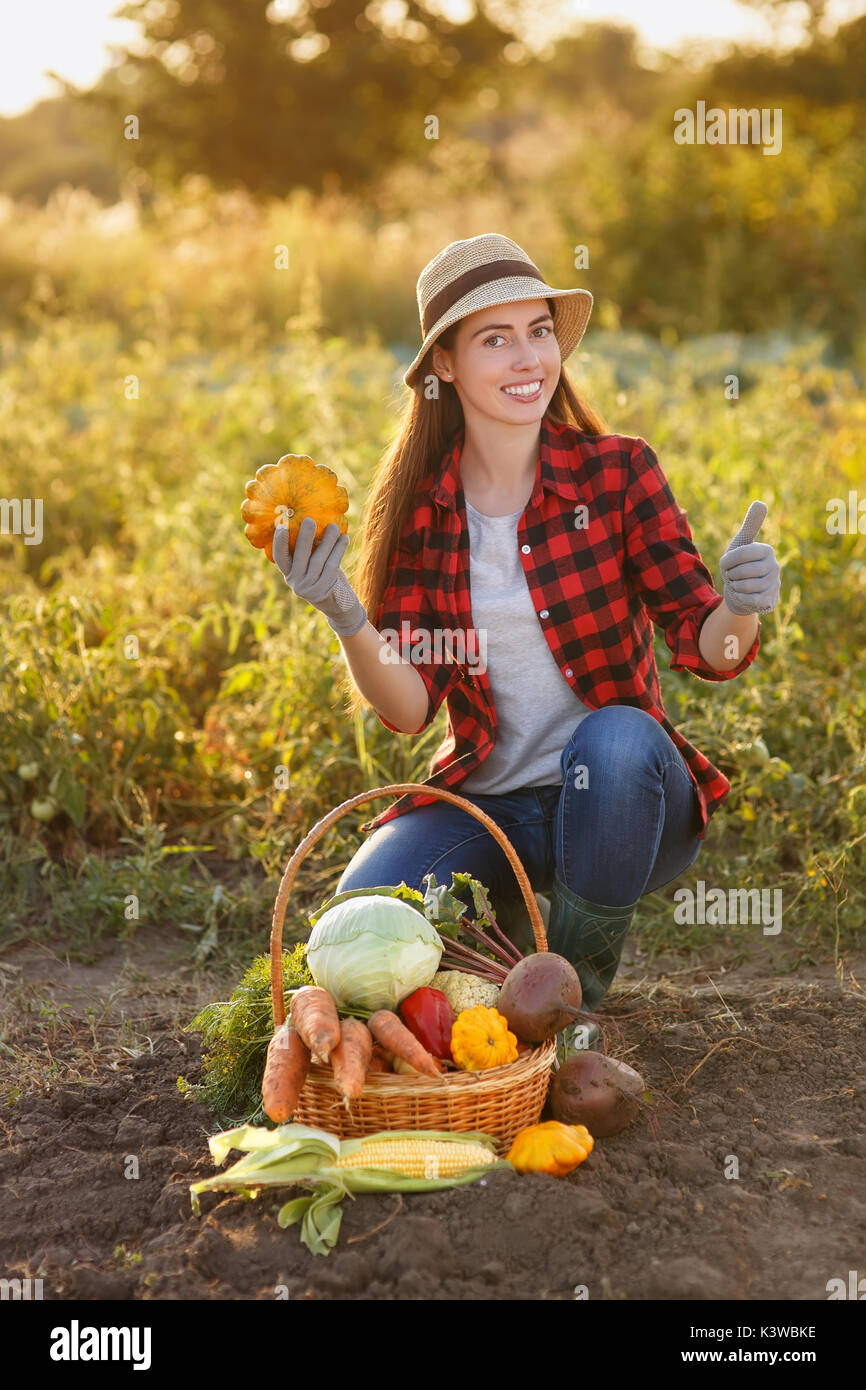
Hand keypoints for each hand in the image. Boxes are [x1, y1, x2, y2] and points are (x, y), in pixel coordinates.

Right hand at [273, 516, 366, 636]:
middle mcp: (296, 583)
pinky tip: (344, 539)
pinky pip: (332, 567)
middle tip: (309, 520)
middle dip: (305, 537)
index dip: (279, 542)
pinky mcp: (325, 591)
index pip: (280, 558)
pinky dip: (338, 551)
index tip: (281, 526)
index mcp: (289, 574)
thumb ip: (310, 549)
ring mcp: (310, 589)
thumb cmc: (324, 576)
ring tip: (333, 526)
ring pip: (318, 561)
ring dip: (327, 541)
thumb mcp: (313, 564)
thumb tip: (312, 519)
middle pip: (300, 557)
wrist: (339, 605)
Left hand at [718, 500, 780, 615]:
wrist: (741, 591)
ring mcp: (774, 584)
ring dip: (735, 586)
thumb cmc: (740, 564)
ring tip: (739, 584)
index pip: (740, 554)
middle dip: (731, 575)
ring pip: (745, 586)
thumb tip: (761, 502)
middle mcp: (774, 566)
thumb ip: (750, 525)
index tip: (727, 563)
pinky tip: (744, 595)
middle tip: (734, 576)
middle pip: (742, 571)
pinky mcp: (770, 600)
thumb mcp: (741, 543)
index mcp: (766, 550)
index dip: (727, 561)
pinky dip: (740, 597)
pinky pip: (748, 599)